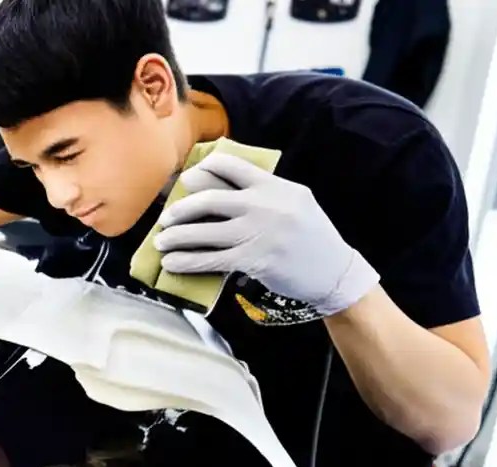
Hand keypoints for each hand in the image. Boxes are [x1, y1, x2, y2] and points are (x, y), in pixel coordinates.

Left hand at [154, 153, 379, 315]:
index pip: (229, 165)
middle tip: (165, 218)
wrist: (335, 271)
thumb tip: (215, 187)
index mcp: (273, 185)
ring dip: (175, 237)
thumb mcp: (293, 201)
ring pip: (203, 231)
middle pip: (208, 199)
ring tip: (161, 242)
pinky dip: (186, 261)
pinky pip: (209, 259)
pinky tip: (171, 263)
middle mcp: (264, 204)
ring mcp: (258, 232)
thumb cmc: (310, 236)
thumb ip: (261, 192)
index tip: (186, 181)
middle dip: (180, 208)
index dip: (201, 170)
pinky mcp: (253, 259)